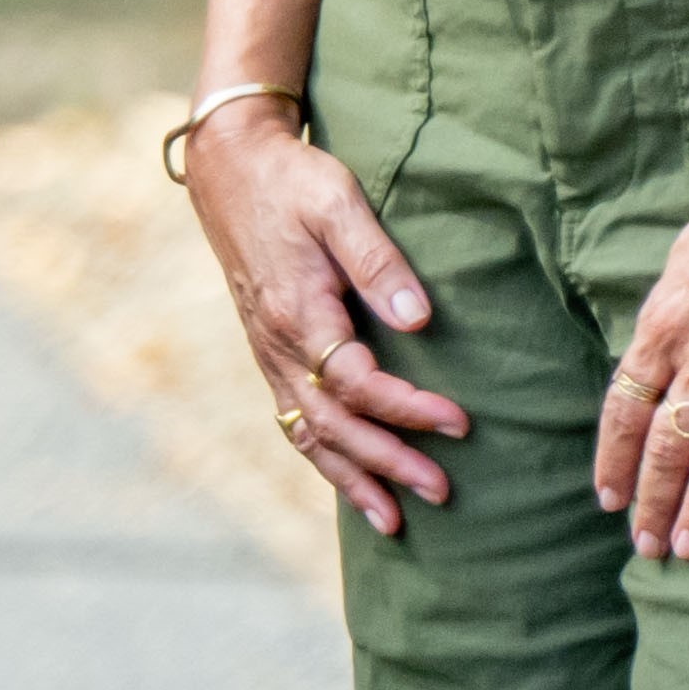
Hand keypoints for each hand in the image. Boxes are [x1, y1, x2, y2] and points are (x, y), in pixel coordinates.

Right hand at [186, 105, 469, 536]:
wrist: (229, 168)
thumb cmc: (292, 180)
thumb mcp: (338, 203)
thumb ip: (376, 261)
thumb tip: (417, 320)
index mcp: (298, 312)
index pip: (357, 383)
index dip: (409, 410)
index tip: (460, 424)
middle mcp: (277, 345)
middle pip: (334, 425)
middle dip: (388, 463)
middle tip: (442, 490)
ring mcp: (268, 354)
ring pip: (308, 435)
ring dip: (352, 480)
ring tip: (394, 521)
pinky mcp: (268, 353)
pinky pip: (293, 421)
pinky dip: (322, 459)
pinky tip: (350, 480)